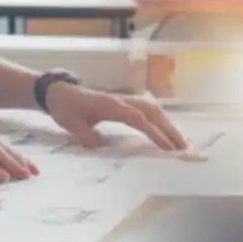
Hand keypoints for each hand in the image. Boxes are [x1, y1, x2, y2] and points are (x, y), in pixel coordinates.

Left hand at [44, 84, 188, 151]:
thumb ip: (86, 136)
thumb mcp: (71, 124)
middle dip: (169, 129)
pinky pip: (148, 110)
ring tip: (181, 143)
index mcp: (110, 105)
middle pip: (152, 112)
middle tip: (183, 148)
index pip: (137, 118)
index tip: (166, 147)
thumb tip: (101, 148)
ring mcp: (125, 100)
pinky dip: (161, 121)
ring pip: (153, 109)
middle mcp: (122, 100)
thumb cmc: (66, 108)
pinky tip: (168, 132)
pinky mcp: (125, 103)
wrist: (60, 93)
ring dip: (168, 124)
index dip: (153, 131)